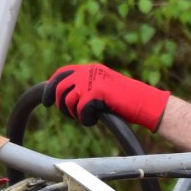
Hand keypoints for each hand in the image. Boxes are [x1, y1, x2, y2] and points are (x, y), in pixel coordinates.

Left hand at [42, 63, 170, 130]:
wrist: (144, 102)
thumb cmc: (125, 100)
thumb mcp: (102, 89)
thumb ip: (86, 88)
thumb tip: (64, 97)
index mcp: (90, 68)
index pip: (61, 74)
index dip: (51, 88)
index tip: (46, 102)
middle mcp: (89, 71)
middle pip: (60, 88)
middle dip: (61, 105)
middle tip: (71, 115)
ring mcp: (92, 80)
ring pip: (69, 100)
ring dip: (75, 114)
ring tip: (87, 118)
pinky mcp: (97, 92)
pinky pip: (81, 110)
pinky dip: (86, 119)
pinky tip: (94, 121)